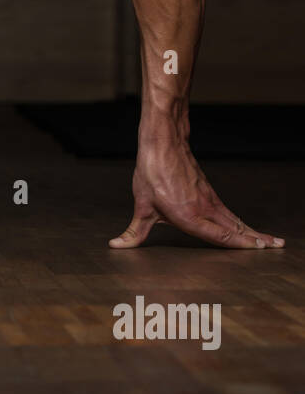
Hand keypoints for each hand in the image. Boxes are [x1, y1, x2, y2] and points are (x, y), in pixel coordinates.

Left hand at [110, 138, 284, 249]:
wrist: (163, 143)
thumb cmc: (152, 173)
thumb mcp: (141, 206)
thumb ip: (133, 232)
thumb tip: (116, 246)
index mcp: (189, 216)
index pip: (220, 236)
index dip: (240, 244)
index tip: (260, 249)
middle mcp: (204, 209)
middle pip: (235, 228)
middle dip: (256, 240)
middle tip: (277, 246)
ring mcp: (209, 200)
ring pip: (235, 219)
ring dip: (253, 230)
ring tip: (272, 240)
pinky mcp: (208, 192)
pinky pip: (228, 212)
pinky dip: (240, 222)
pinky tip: (245, 227)